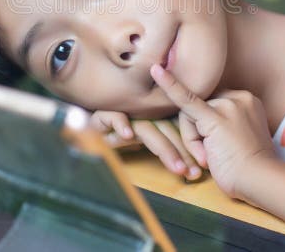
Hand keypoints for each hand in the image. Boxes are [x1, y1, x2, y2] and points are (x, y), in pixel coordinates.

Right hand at [89, 110, 204, 179]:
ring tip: (176, 167)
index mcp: (155, 115)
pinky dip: (120, 124)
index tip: (199, 169)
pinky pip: (114, 116)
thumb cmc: (119, 138)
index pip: (177, 128)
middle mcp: (143, 112)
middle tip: (192, 173)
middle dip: (182, 152)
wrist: (85, 129)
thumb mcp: (146, 144)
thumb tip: (191, 170)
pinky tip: (127, 137)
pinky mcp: (104, 113)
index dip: (189, 148)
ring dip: (163, 147)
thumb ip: (165, 149)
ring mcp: (124, 112)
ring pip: (147, 127)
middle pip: (167, 129)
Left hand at [149, 63, 276, 200]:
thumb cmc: (249, 169)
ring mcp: (227, 105)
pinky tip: (156, 71)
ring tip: (209, 158)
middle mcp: (239, 97)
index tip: (208, 139)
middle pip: (199, 107)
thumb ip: (222, 126)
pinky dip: (169, 84)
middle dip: (196, 134)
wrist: (260, 181)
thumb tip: (201, 126)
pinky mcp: (213, 117)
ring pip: (189, 115)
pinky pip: (185, 98)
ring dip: (192, 140)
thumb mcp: (237, 140)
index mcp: (247, 102)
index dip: (203, 125)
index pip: (212, 105)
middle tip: (209, 157)